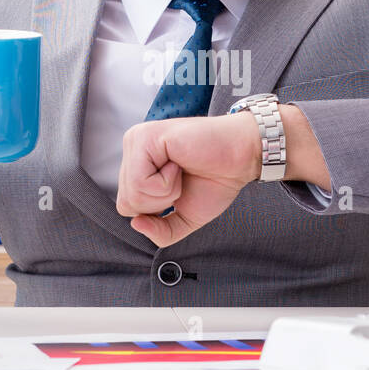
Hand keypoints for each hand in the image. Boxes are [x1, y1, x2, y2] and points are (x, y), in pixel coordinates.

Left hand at [116, 112, 261, 246]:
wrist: (242, 157)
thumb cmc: (216, 180)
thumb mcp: (183, 218)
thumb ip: (159, 231)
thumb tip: (136, 224)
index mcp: (136, 163)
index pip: (127, 206)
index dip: (157, 211)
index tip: (180, 188)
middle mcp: (132, 148)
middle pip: (126, 203)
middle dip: (160, 203)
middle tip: (182, 179)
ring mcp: (136, 140)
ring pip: (132, 194)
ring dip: (166, 192)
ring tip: (181, 170)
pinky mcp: (145, 138)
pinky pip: (140, 183)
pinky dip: (166, 184)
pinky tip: (179, 163)